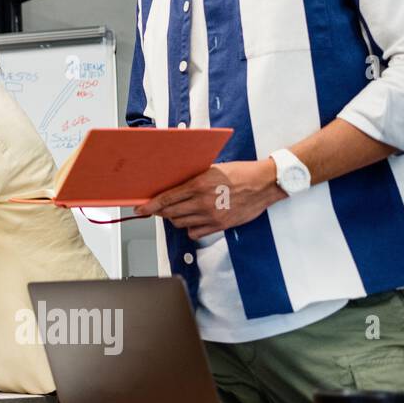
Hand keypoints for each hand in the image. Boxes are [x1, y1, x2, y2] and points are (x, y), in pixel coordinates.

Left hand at [135, 160, 284, 238]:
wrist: (263, 184)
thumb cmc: (240, 173)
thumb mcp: (212, 169)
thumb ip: (192, 179)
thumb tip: (173, 185)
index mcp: (198, 185)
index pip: (166, 198)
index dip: (150, 206)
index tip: (140, 209)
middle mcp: (203, 202)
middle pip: (170, 213)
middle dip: (160, 212)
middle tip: (158, 209)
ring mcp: (212, 216)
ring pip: (181, 223)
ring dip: (175, 219)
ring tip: (178, 211)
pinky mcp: (220, 226)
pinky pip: (195, 233)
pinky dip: (190, 229)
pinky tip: (192, 220)